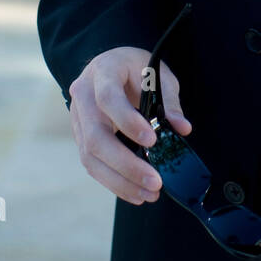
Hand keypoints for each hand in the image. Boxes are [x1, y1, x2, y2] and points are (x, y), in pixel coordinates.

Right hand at [68, 46, 191, 204]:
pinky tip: (135, 192)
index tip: (152, 140)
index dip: (127, 121)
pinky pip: (92, 164)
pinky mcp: (80, 137)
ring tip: (149, 194)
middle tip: (155, 182)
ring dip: (120, 180)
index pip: (107, 98)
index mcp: (103, 70)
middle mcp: (83, 95)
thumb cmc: (136, 68)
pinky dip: (113, 181)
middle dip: (126, 164)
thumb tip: (182, 128)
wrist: (112, 65)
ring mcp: (77, 117)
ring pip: (90, 156)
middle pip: (95, 136)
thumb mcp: (157, 74)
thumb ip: (169, 100)